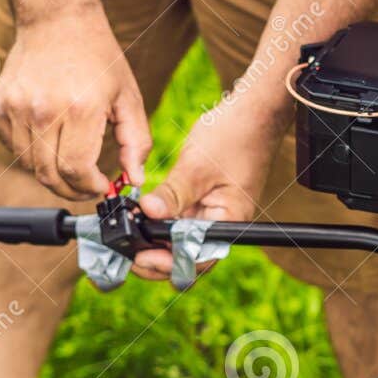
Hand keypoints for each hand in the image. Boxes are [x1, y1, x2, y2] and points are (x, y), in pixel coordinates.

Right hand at [0, 4, 149, 199]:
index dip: (90, 187)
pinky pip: (14, 148)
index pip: (77, 170)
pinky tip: (50, 142)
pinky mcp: (0, 106)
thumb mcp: (129, 97)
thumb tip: (135, 180)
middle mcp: (43, 110)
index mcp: (80, 108)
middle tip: (86, 186)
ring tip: (70, 163)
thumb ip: (136, 142)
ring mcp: (16, 108)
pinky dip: (32, 156)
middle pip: (50, 174)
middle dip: (72, 189)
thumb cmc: (98, 58)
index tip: (101, 186)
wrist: (57, 20)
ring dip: (52, 173)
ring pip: (30, 165)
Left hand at [131, 105, 283, 281]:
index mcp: (227, 223)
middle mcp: (219, 226)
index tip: (138, 256)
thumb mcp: (197, 166)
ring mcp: (209, 216)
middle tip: (124, 249)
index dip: (165, 264)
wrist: (253, 114)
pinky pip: (178, 223)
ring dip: (153, 242)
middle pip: (184, 258)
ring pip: (178, 243)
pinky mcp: (201, 204)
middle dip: (154, 258)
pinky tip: (139, 216)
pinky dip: (159, 223)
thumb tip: (147, 213)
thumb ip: (173, 193)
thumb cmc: (235, 136)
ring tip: (128, 233)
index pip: (195, 260)